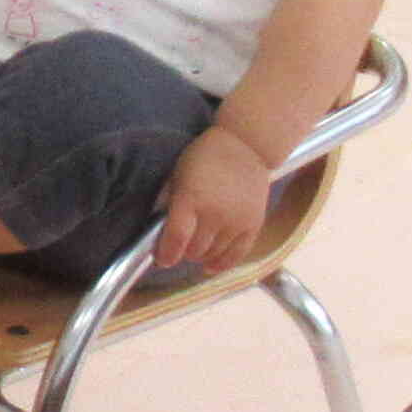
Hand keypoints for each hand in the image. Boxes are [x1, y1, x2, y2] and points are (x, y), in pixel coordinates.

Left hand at [152, 125, 272, 270]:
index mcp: (192, 199)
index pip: (176, 239)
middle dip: (183, 251)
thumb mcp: (177, 175)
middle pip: (194, 251)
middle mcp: (215, 213)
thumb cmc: (204, 158)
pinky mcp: (253, 225)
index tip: (162, 258)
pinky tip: (210, 266)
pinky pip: (237, 255)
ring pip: (213, 255)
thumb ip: (168, 204)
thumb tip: (158, 234)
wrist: (245, 145)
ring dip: (201, 255)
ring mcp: (236, 221)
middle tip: (179, 244)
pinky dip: (221, 264)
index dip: (166, 254)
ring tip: (195, 246)